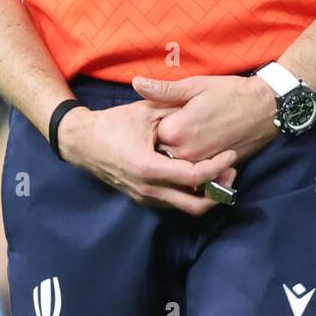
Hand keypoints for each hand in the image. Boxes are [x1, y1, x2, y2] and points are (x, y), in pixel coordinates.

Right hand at [57, 99, 236, 216]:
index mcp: (150, 168)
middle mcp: (149, 190)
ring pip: (185, 208)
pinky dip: (191, 194)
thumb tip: (203, 107)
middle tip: (231, 174)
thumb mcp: (146, 112)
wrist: (83, 142)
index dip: (217, 168)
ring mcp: (145, 198)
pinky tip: (199, 176)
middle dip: (218, 192)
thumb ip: (174, 110)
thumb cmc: (113, 124)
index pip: (194, 177)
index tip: (231, 155)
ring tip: (220, 174)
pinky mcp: (143, 198)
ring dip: (206, 195)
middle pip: (195, 205)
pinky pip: (173, 203)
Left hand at [132, 73, 278, 165]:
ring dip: (177, 154)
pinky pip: (194, 174)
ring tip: (192, 134)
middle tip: (181, 123)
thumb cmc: (230, 93)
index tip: (163, 113)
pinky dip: (192, 166)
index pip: (148, 134)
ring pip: (176, 165)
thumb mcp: (195, 86)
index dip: (154, 123)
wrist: (265, 109)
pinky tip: (200, 147)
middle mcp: (184, 153)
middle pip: (159, 153)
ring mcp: (199, 165)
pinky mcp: (213, 172)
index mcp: (175, 131)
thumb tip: (136, 83)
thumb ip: (163, 91)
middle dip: (162, 141)